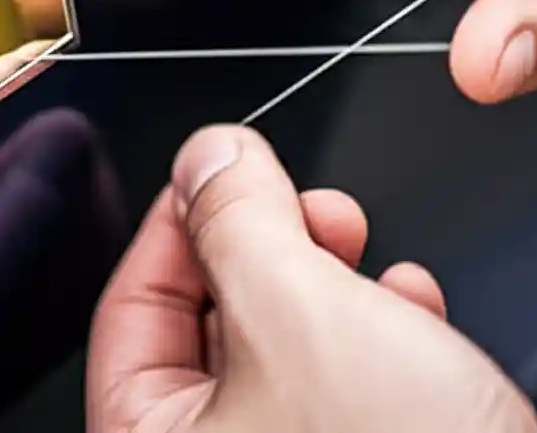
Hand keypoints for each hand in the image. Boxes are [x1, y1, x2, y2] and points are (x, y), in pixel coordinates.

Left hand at [87, 125, 536, 431]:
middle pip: (209, 320)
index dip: (176, 222)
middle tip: (300, 201)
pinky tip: (408, 301)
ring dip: (327, 277)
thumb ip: (237, 221)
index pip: (129, 308)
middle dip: (264, 244)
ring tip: (355, 240)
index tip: (216, 168)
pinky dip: (375, 327)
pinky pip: (345, 379)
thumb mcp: (297, 312)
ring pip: (285, 343)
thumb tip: (208, 157)